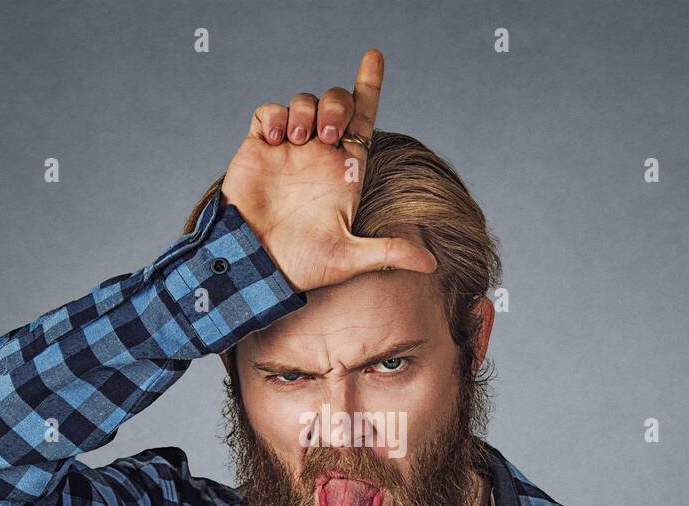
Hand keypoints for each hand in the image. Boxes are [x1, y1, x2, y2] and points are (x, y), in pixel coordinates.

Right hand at [220, 49, 437, 293]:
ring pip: (304, 102)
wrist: (256, 265)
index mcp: (345, 170)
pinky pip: (268, 112)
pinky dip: (274, 116)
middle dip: (337, 105)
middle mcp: (319, 155)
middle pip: (337, 103)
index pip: (363, 118)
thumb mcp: (350, 259)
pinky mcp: (259, 149)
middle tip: (328, 136)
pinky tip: (275, 139)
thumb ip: (389, 252)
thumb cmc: (303, 265)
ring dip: (305, 112)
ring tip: (298, 141)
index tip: (374, 57)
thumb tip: (432, 263)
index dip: (369, 85)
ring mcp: (289, 149)